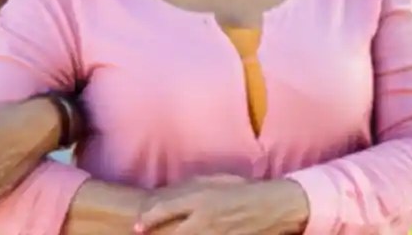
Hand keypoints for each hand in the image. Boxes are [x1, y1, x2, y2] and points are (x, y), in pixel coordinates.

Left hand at [134, 178, 309, 234]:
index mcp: (199, 198)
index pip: (164, 210)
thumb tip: (163, 197)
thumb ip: (188, 190)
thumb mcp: (212, 181)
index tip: (137, 227)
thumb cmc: (241, 190)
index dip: (147, 219)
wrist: (274, 207)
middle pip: (173, 234)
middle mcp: (205, 219)